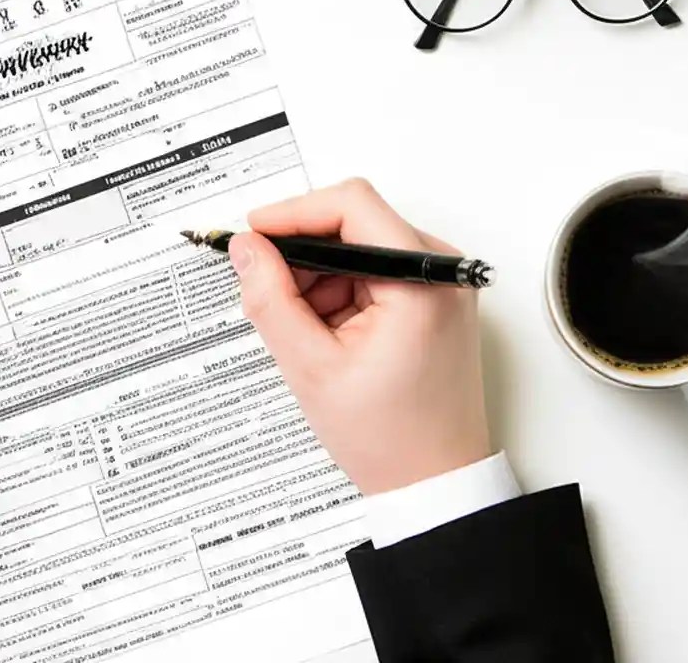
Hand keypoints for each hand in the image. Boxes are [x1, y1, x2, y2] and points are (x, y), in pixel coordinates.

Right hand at [230, 179, 489, 494]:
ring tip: (310, 339)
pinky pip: (371, 274)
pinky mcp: (430, 299)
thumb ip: (271, 300)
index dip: (293, 213)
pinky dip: (339, 297)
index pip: (350, 204)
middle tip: (271, 300)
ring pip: (357, 249)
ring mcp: (439, 284)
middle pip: (353, 223)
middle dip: (303, 258)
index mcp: (421, 280)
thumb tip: (247, 249)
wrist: (434, 483)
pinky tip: (330, 340)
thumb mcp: (311, 368)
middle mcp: (440, 271)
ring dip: (319, 282)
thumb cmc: (390, 439)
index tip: (253, 236)